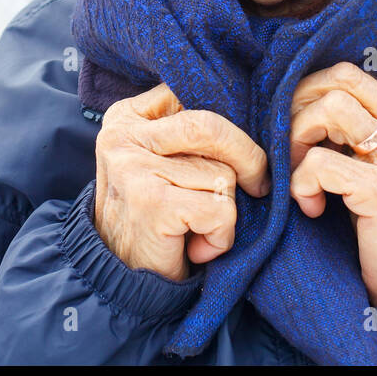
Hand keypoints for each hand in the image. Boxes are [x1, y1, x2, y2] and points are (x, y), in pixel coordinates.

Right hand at [93, 82, 269, 281]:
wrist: (120, 281)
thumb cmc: (155, 216)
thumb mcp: (162, 161)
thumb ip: (191, 131)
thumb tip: (255, 110)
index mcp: (126, 117)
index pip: (193, 94)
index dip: (231, 121)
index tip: (239, 149)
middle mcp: (123, 136)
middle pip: (211, 126)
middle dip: (248, 157)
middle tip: (256, 183)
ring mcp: (133, 167)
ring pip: (221, 172)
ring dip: (225, 209)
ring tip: (197, 226)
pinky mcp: (151, 203)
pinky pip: (219, 209)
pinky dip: (221, 235)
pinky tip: (196, 244)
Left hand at [289, 62, 376, 307]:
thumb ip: (359, 131)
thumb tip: (305, 99)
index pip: (352, 76)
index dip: (313, 99)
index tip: (304, 136)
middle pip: (341, 77)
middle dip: (300, 106)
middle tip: (292, 145)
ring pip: (330, 108)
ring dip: (298, 140)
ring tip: (300, 174)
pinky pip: (318, 163)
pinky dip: (300, 184)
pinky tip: (310, 208)